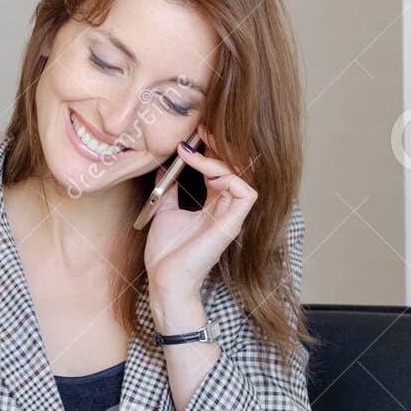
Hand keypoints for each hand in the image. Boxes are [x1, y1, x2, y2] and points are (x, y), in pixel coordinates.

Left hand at [143, 134, 257, 307]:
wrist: (164, 280)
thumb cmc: (166, 254)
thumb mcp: (164, 210)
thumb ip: (170, 189)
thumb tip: (166, 165)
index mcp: (213, 207)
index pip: (222, 171)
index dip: (212, 151)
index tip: (194, 136)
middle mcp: (226, 211)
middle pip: (236, 170)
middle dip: (222, 147)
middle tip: (202, 131)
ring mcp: (231, 218)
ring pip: (242, 177)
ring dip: (219, 161)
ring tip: (194, 155)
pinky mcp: (231, 225)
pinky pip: (246, 193)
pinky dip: (229, 177)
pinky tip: (206, 172)